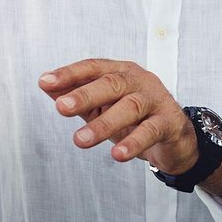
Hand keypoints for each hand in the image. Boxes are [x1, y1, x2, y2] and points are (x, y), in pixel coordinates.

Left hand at [38, 59, 197, 173]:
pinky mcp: (169, 122)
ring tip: (80, 140)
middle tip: (61, 108)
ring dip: (103, 124)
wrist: (175, 138)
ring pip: (130, 107)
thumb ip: (77, 94)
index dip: (70, 73)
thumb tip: (45, 84)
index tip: (45, 81)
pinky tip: (118, 154)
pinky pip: (150, 131)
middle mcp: (139, 81)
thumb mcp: (103, 105)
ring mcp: (156, 99)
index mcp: (121, 72)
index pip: (93, 67)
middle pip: (112, 83)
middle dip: (85, 95)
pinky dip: (134, 143)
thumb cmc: (135, 117)